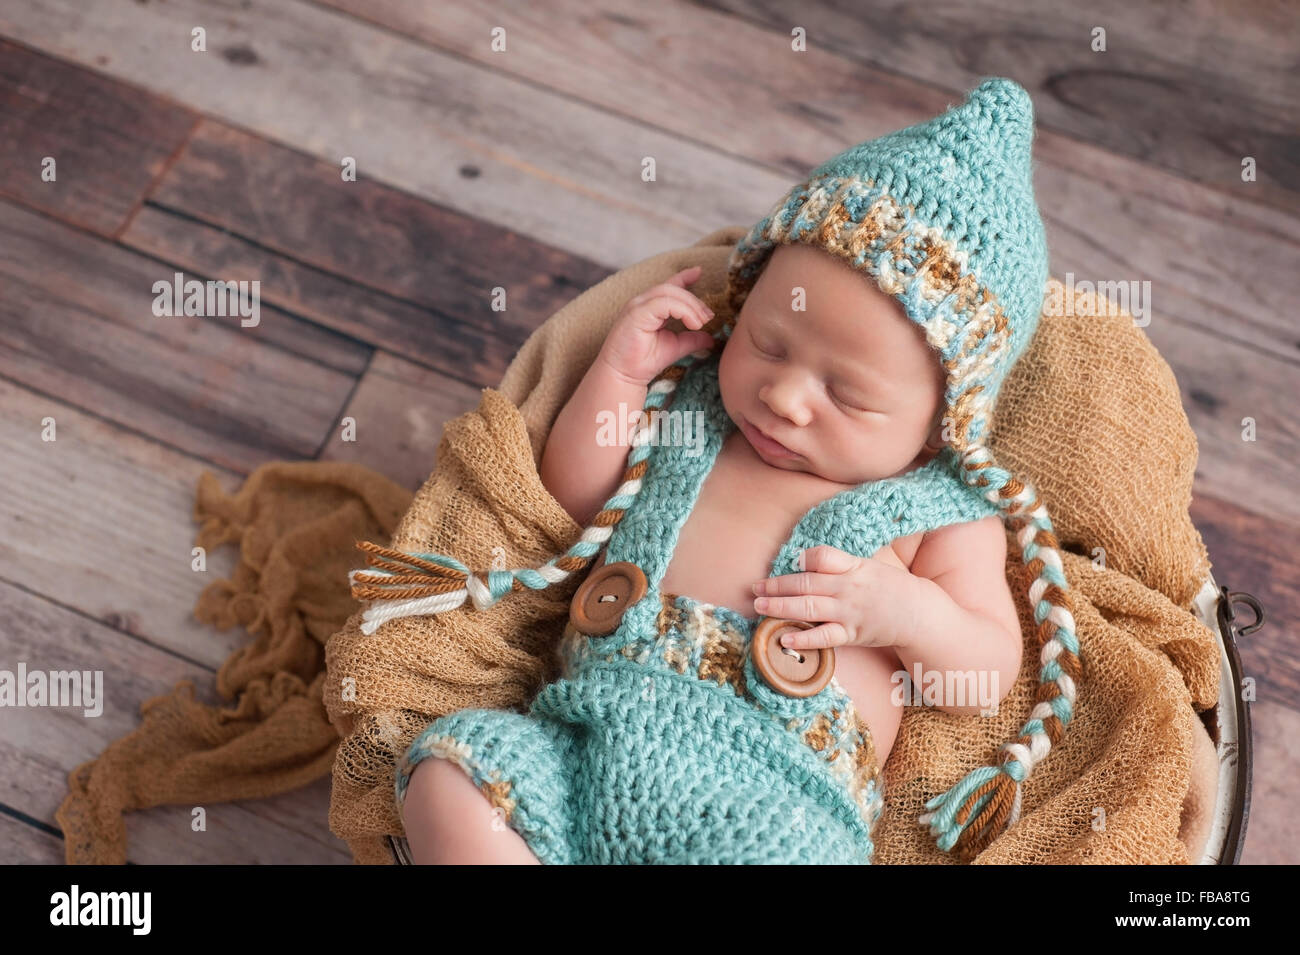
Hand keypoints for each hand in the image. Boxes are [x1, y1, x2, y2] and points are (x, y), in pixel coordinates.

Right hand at [598, 265, 718, 385]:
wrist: (623, 376)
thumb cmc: (643, 362)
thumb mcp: (675, 347)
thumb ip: (691, 339)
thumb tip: (711, 338)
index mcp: (649, 307)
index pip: (668, 285)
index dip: (684, 277)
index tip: (699, 272)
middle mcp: (642, 302)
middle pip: (673, 289)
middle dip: (694, 300)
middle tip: (709, 317)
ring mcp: (637, 306)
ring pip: (669, 292)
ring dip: (691, 306)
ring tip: (702, 322)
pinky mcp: (636, 313)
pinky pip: (664, 303)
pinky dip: (682, 311)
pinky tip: (693, 324)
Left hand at [750, 544, 918, 650]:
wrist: (918, 613)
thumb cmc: (888, 587)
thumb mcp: (867, 567)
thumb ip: (838, 565)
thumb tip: (802, 561)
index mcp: (853, 567)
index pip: (823, 557)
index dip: (802, 559)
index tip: (787, 562)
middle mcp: (848, 588)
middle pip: (807, 583)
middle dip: (777, 585)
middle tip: (755, 588)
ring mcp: (849, 612)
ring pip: (809, 607)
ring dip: (781, 607)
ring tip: (759, 606)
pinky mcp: (852, 634)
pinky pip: (825, 636)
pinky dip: (804, 637)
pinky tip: (784, 636)